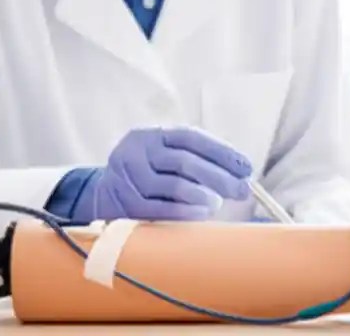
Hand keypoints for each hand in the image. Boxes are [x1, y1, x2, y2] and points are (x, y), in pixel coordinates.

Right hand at [73, 126, 252, 221]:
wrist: (103, 195)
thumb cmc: (148, 176)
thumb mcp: (163, 158)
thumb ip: (195, 160)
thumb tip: (241, 176)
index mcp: (151, 135)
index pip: (190, 137)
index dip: (221, 151)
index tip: (246, 167)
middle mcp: (137, 151)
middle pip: (184, 161)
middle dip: (219, 176)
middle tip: (241, 190)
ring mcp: (129, 177)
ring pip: (172, 184)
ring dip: (202, 194)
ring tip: (220, 203)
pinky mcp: (126, 202)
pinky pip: (160, 208)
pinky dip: (185, 211)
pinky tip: (202, 213)